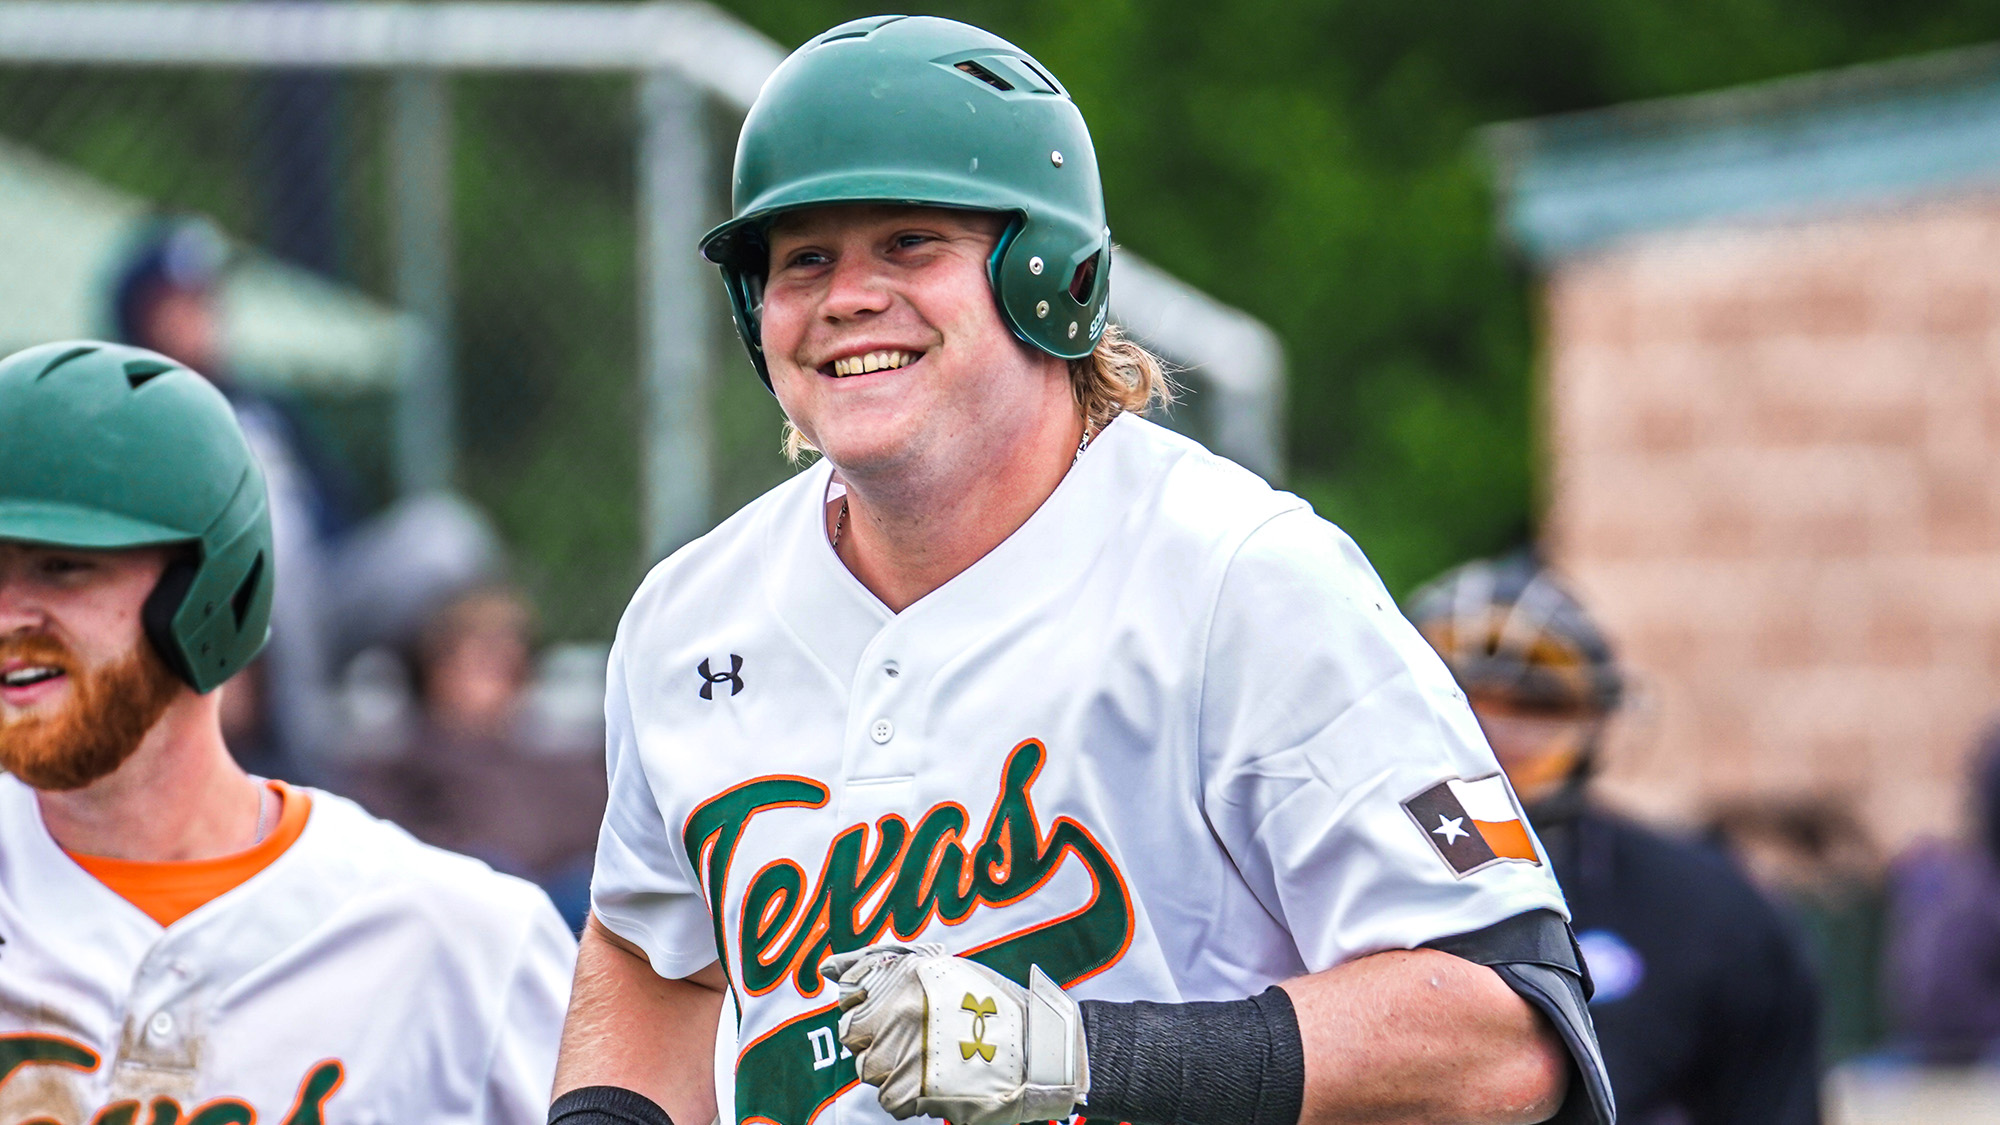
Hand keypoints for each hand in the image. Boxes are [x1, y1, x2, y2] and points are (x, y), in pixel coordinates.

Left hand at [822, 943, 1088, 1124]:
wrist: (1040, 1051)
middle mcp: (897, 1011)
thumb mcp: (942, 968)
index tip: (889, 1015)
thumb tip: (829, 968)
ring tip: (933, 1062)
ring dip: (894, 1070)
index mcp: (905, 976)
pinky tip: (938, 1083)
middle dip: (876, 1041)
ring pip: (870, 1070)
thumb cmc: (994, 1007)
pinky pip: (889, 1100)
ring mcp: (903, 1052)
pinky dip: (909, 1097)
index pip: (849, 995)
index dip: (866, 1008)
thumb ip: (882, 964)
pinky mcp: (914, 1091)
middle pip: (854, 1036)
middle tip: (915, 1042)